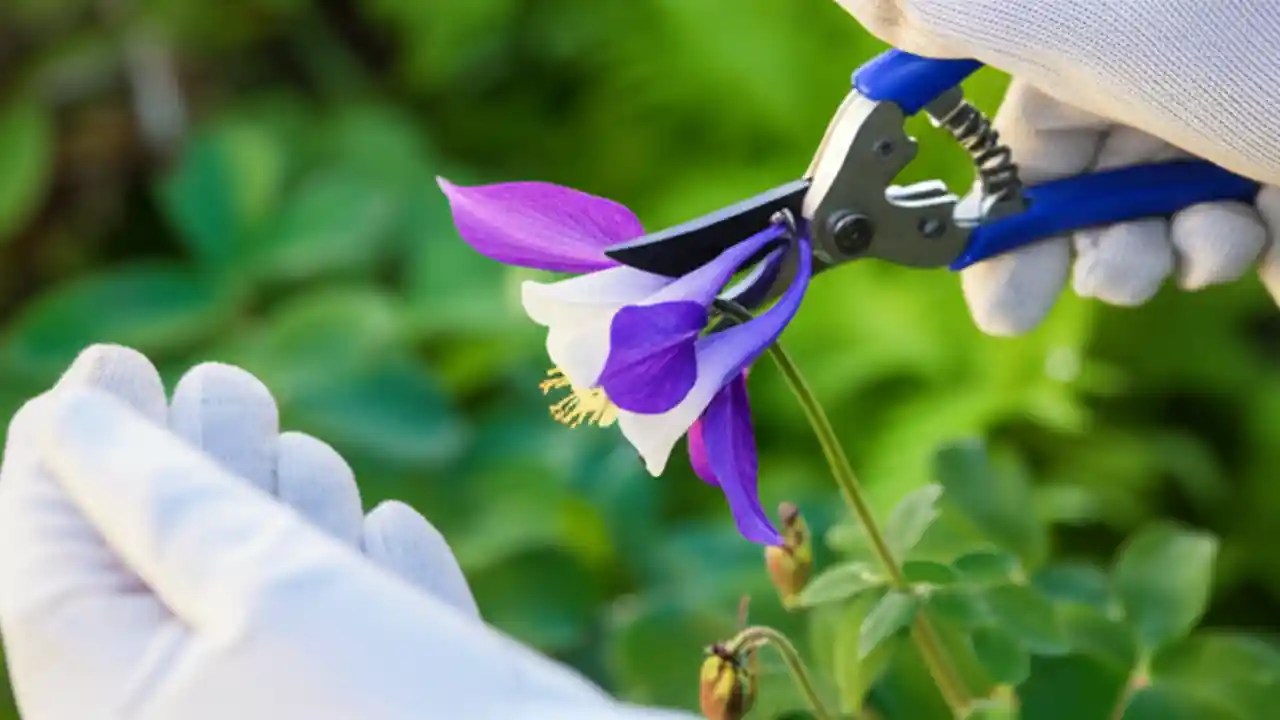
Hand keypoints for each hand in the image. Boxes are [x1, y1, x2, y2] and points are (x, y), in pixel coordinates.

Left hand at [0, 344, 687, 719]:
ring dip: (285, 514)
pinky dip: (366, 579)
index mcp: (121, 713)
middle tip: (215, 377)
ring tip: (289, 438)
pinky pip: (355, 647)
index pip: (51, 576)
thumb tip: (75, 416)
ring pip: (268, 607)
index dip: (67, 459)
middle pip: (165, 583)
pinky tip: (388, 527)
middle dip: (193, 469)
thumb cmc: (399, 709)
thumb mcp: (262, 580)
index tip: (106, 364)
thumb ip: (160, 495)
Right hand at [835, 0, 1279, 333]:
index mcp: (1112, 24)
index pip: (1018, 121)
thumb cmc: (1257, 43)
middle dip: (1073, 249)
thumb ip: (950, 13)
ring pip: (1168, 214)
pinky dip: (1253, 255)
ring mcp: (1250, 115)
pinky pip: (1259, 231)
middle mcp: (1177, 61)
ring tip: (1206, 248)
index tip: (985, 288)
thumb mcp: (1082, 25)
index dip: (991, 209)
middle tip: (1068, 296)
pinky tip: (1269, 245)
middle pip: (1087, 181)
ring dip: (1164, 252)